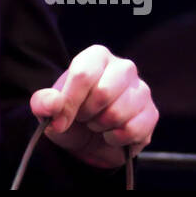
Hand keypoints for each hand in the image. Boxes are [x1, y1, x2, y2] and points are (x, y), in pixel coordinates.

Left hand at [30, 44, 157, 168]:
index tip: (60, 120)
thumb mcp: (48, 109)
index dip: (70, 102)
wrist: (89, 140)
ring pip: (118, 114)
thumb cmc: (69, 115)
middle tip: (83, 117)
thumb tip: (54, 103)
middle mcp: (123, 68)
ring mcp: (141, 90)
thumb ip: (44, 103)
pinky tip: (112, 134)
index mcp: (97, 57)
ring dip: (101, 127)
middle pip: (103, 93)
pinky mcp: (151, 113)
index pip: (83, 74)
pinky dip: (116, 139)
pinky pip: (133, 130)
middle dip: (86, 114)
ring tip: (97, 123)